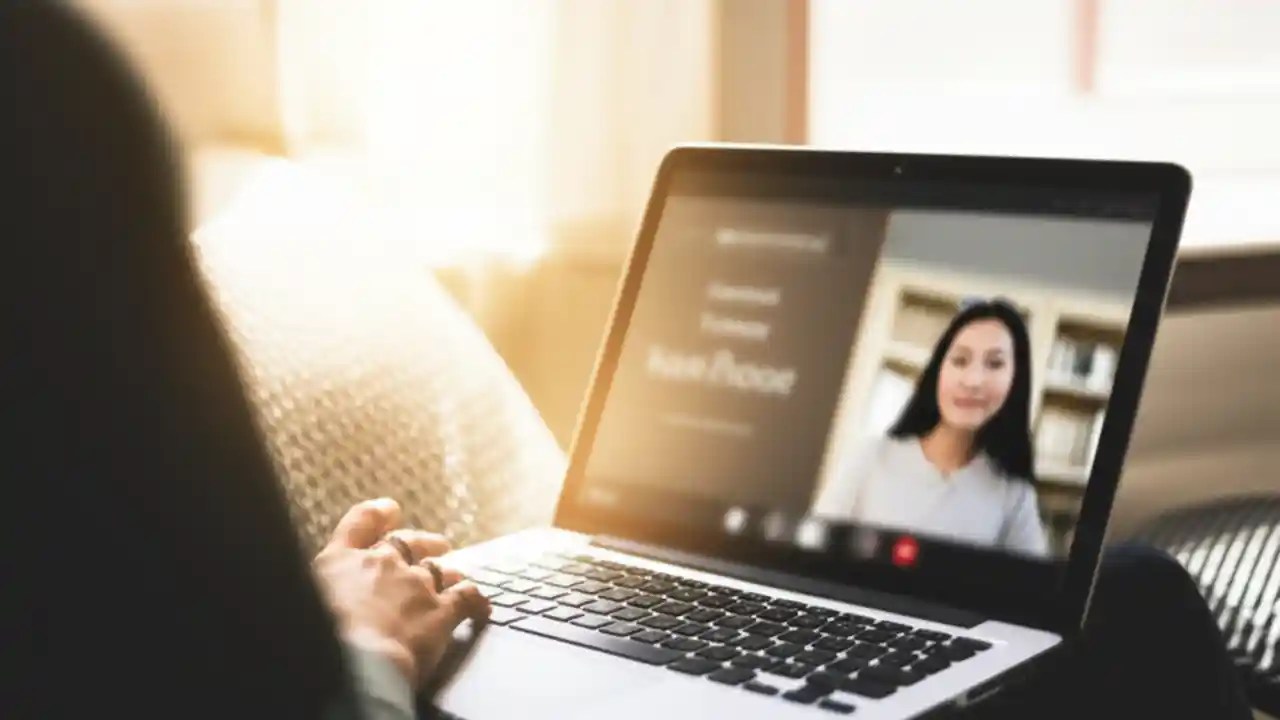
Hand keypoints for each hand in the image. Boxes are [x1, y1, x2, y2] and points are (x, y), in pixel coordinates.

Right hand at [312, 498, 489, 687]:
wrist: (352, 663)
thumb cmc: (316, 639)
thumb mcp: (302, 604)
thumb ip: (319, 591)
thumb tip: (320, 596)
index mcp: (341, 561)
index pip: (359, 524)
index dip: (377, 514)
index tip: (390, 509)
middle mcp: (382, 563)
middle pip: (408, 543)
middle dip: (425, 542)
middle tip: (439, 543)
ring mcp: (415, 583)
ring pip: (440, 569)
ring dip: (449, 573)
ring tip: (457, 578)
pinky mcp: (442, 609)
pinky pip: (468, 597)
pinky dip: (477, 601)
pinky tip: (481, 609)